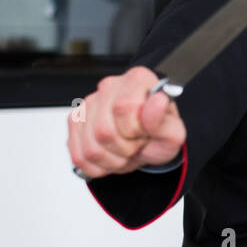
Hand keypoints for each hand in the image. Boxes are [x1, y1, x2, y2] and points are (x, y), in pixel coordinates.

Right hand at [67, 66, 186, 179]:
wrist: (148, 144)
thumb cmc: (160, 133)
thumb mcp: (171, 132)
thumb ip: (162, 120)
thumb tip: (158, 100)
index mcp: (137, 80)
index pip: (124, 107)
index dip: (135, 130)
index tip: (145, 133)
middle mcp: (109, 87)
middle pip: (104, 131)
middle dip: (125, 149)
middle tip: (137, 144)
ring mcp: (88, 104)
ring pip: (91, 148)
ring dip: (113, 160)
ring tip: (126, 151)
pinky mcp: (75, 122)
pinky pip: (80, 157)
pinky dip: (99, 166)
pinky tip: (112, 155)